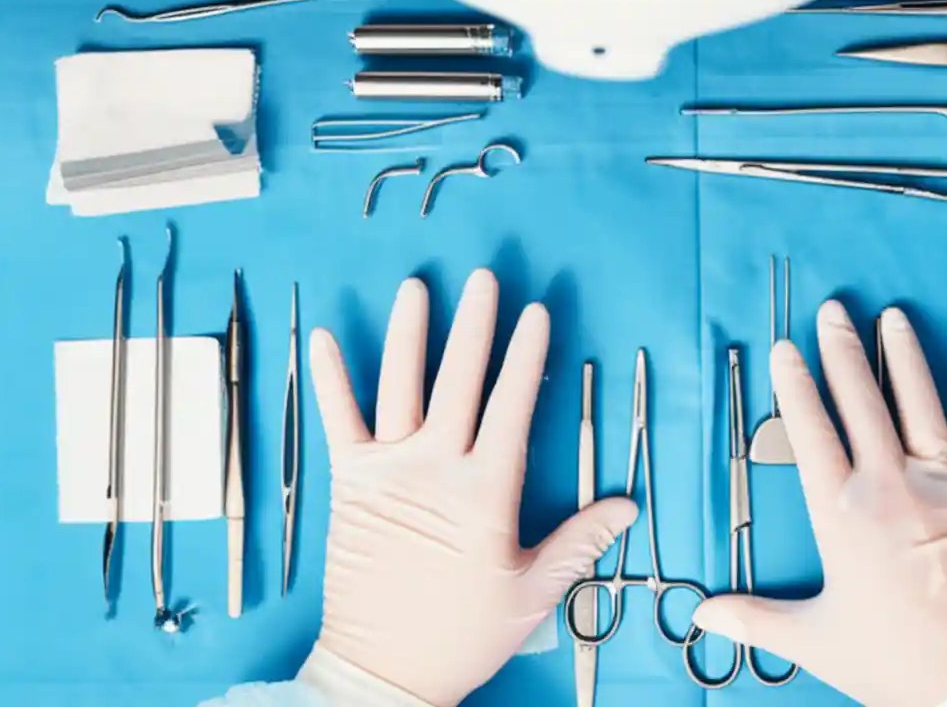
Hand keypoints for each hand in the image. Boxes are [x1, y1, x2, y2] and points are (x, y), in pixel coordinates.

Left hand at [308, 270, 637, 706]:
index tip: (535, 316)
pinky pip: (338, 422)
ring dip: (409, 334)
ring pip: (400, 387)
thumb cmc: (461, 635)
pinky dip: (330, 380)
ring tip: (416, 288)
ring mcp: (387, 472)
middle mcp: (435, 469)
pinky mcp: (350, 484)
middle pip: (460, 380)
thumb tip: (625, 507)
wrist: (386, 669)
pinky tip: (321, 338)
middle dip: (475, 324)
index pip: (513, 406)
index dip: (526, 356)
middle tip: (485, 279)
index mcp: (485, 492)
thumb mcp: (534, 592)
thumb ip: (579, 542)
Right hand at [694, 304, 946, 706]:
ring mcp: (942, 488)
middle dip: (842, 352)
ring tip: (893, 317)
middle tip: (832, 312)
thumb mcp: (812, 639)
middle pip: (861, 403)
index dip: (795, 386)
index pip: (810, 432)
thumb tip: (701, 613)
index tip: (784, 349)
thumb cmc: (892, 661)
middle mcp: (889, 487)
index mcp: (842, 514)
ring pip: (921, 406)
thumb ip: (753, 618)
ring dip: (905, 358)